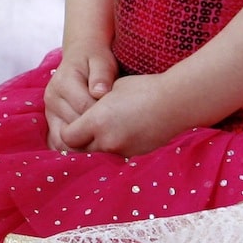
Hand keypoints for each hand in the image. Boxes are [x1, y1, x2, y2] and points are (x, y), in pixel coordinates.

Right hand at [43, 47, 116, 149]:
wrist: (81, 55)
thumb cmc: (96, 59)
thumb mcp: (102, 61)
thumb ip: (101, 75)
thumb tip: (99, 92)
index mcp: (63, 82)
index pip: (84, 108)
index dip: (103, 116)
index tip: (120, 120)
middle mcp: (51, 97)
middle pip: (73, 126)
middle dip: (94, 133)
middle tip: (115, 137)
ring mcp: (49, 111)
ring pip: (63, 139)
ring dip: (83, 145)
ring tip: (104, 146)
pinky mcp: (51, 121)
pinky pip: (59, 143)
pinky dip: (75, 148)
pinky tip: (92, 148)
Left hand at [58, 71, 182, 155]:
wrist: (175, 102)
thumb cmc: (142, 88)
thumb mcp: (110, 89)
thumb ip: (93, 106)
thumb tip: (82, 114)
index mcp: (97, 121)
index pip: (67, 137)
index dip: (67, 129)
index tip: (71, 119)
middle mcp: (107, 140)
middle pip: (80, 149)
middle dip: (79, 138)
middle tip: (82, 125)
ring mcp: (122, 150)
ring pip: (98, 152)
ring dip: (97, 142)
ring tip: (104, 125)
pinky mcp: (135, 154)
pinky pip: (115, 152)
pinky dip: (114, 144)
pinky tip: (123, 129)